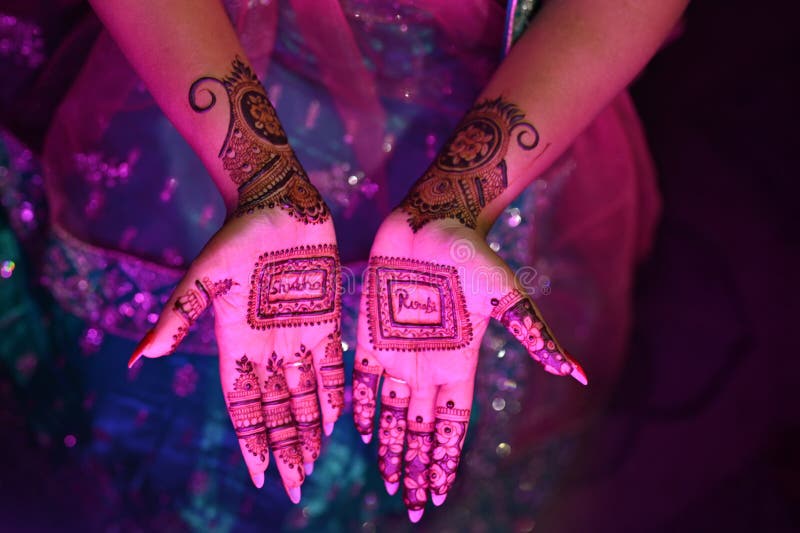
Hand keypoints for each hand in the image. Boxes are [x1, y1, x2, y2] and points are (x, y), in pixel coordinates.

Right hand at [127, 186, 343, 502]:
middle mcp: (269, 347)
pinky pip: (331, 365)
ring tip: (313, 464)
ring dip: (308, 430)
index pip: (244, 405)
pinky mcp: (326, 318)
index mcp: (238, 343)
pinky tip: (338, 422)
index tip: (260, 476)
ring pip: (305, 395)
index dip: (252, 441)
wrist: (278, 203)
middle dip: (284, 448)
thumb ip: (178, 318)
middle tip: (294, 487)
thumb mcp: (205, 277)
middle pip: (277, 409)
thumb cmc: (237, 236)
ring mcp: (299, 335)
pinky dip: (333, 393)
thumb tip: (138, 358)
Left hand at [352, 211, 585, 521]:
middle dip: (419, 466)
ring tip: (391, 481)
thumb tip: (579, 376)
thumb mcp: (507, 296)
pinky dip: (363, 407)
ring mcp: (399, 351)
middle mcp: (428, 364)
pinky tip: (362, 431)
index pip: (453, 424)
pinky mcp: (372, 333)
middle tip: (412, 505)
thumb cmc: (472, 254)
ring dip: (392, 447)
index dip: (445, 460)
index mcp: (459, 362)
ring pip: (393, 413)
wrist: (433, 220)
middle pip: (423, 429)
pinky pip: (365, 381)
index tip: (439, 495)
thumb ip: (534, 335)